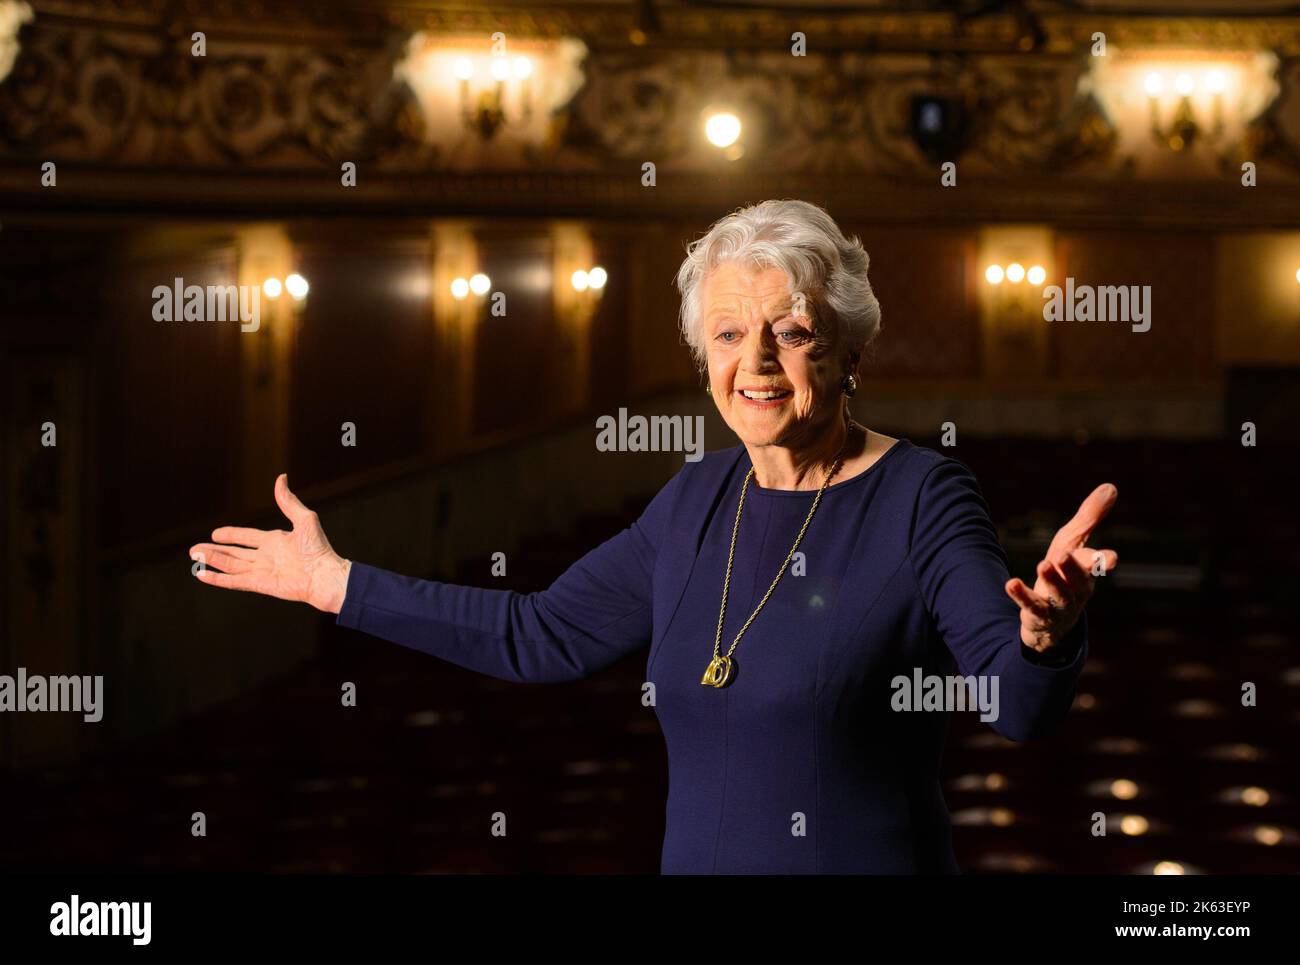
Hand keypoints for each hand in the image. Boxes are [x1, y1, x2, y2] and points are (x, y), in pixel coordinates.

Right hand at [188, 474, 351, 613]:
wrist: (325, 575)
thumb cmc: (319, 548)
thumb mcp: (304, 519)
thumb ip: (288, 501)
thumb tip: (281, 478)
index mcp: (274, 541)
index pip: (247, 537)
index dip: (231, 535)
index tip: (216, 533)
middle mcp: (266, 557)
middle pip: (234, 553)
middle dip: (214, 550)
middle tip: (194, 549)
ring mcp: (262, 571)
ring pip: (231, 565)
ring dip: (212, 560)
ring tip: (195, 555)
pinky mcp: (260, 584)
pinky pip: (234, 581)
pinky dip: (218, 578)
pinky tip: (202, 575)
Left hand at [1005, 483, 1118, 653]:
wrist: (1052, 616)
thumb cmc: (1065, 571)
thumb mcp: (1073, 541)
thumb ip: (1090, 518)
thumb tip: (1111, 486)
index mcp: (1088, 571)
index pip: (1098, 564)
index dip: (1104, 561)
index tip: (1111, 558)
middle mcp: (1077, 590)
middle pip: (1078, 580)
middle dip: (1073, 568)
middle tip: (1064, 554)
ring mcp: (1059, 606)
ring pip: (1059, 595)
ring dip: (1052, 581)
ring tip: (1043, 564)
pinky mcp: (1038, 615)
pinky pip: (1031, 606)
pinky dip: (1021, 595)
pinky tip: (1010, 583)